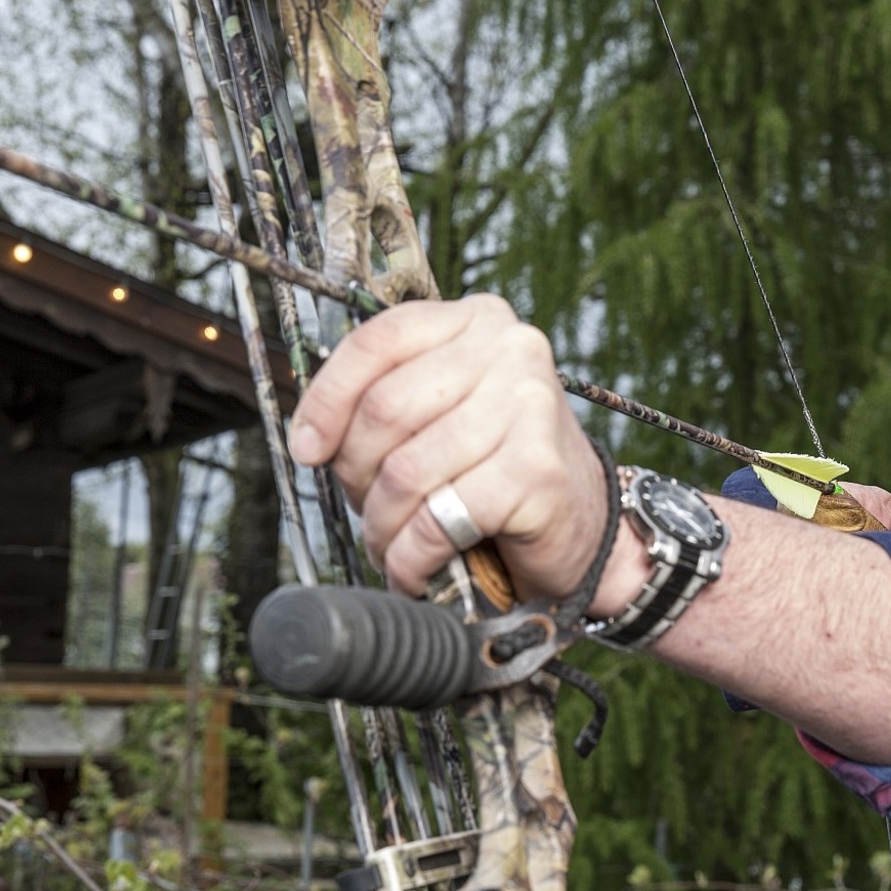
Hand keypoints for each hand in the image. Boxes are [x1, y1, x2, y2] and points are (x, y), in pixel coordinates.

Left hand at [287, 296, 610, 597]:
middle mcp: (510, 349)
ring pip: (406, 471)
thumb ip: (389, 397)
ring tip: (389, 546)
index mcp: (477, 320)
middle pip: (384, 409)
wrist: (584, 523)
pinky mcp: (538, 470)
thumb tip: (310, 436)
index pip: (377, 341)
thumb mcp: (443, 409)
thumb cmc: (496, 465)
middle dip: (355, 474)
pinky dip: (411, 559)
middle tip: (365, 508)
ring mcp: (530, 406)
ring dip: (383, 526)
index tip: (307, 449)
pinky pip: (439, 521)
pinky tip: (414, 571)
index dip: (327, 399)